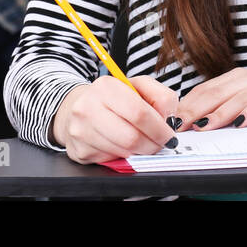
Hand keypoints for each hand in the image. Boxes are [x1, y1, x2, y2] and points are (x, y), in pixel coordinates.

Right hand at [52, 75, 177, 163]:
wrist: (77, 107)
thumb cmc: (113, 98)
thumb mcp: (139, 86)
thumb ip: (161, 97)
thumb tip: (169, 120)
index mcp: (106, 87)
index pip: (140, 113)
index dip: (159, 129)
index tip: (169, 135)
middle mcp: (88, 108)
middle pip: (131, 137)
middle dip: (152, 144)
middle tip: (160, 144)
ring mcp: (80, 131)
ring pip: (122, 151)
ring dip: (139, 151)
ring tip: (142, 142)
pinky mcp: (79, 151)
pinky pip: (110, 160)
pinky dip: (123, 155)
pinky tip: (122, 144)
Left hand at [175, 69, 246, 130]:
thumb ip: (225, 113)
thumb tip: (192, 125)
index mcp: (239, 80)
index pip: (208, 89)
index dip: (189, 104)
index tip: (173, 120)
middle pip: (220, 90)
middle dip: (198, 108)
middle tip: (182, 125)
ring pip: (242, 94)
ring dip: (221, 111)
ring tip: (205, 125)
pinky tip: (242, 121)